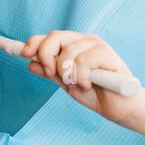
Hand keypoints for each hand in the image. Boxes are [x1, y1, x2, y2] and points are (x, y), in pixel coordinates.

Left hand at [21, 29, 135, 123]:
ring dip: (69, 75)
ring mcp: (96, 45)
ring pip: (68, 53)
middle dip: (48, 57)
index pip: (50, 37)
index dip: (35, 43)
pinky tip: (89, 84)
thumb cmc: (97, 94)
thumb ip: (51, 73)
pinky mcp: (107, 53)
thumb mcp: (67, 85)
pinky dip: (81, 77)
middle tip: (54, 75)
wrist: (120, 108)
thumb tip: (30, 64)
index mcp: (75, 45)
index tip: (24, 53)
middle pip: (55, 38)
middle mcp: (85, 40)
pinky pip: (82, 62)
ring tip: (80, 84)